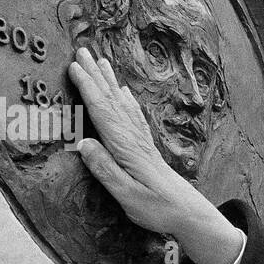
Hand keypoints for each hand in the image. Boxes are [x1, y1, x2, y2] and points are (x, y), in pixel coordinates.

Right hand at [67, 48, 243, 263]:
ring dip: (110, 82)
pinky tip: (123, 91)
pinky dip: (126, 99)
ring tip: (101, 60)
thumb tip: (83, 142)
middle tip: (82, 50)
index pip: (103, 112)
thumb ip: (105, 169)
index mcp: (126, 148)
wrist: (188, 213)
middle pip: (112, 101)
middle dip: (96, 75)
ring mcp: (142, 140)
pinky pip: (133, 115)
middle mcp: (134, 138)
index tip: (75, 67)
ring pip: (122, 104)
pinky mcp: (146, 146)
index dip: (88, 88)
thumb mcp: (127, 195)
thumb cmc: (157, 208)